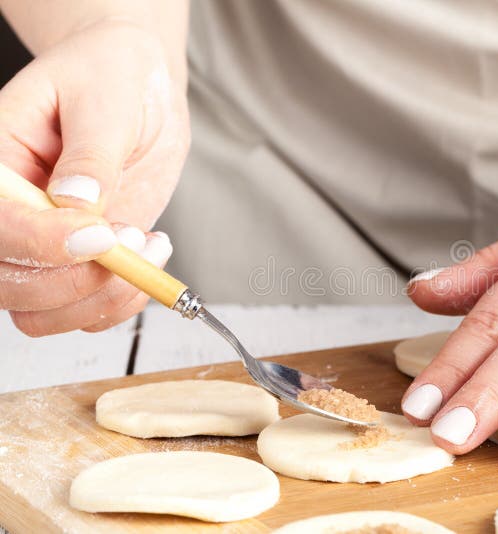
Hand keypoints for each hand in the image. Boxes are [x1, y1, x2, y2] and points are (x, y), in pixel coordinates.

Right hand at [0, 20, 189, 334]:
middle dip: (77, 278)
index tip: (100, 233)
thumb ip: (91, 153)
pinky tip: (151, 258)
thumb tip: (77, 203)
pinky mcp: (78, 263)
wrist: (138, 88)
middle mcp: (8, 214)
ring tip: (147, 246)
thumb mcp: (104, 98)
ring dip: (101, 298)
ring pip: (40, 312)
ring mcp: (40, 246)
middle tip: (132, 239)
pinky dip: (120, 304)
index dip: (40, 241)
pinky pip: (83, 314)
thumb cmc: (110, 75)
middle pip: (8, 284)